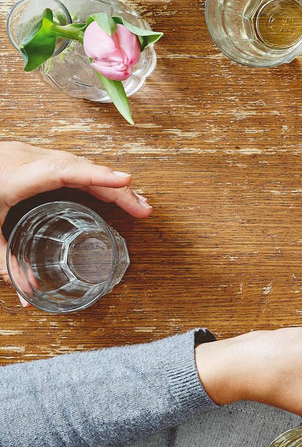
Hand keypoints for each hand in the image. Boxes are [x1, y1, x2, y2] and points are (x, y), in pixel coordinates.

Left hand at [0, 142, 151, 303]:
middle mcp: (25, 158)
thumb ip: (6, 261)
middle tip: (143, 210)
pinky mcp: (30, 156)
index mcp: (14, 176)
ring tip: (136, 204)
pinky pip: (70, 164)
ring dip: (109, 183)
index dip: (95, 175)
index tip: (125, 180)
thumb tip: (30, 292)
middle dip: (115, 188)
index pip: (61, 171)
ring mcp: (28, 153)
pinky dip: (94, 177)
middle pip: (80, 168)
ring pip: (78, 163)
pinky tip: (109, 190)